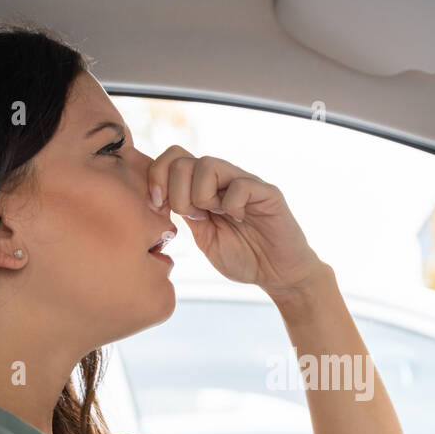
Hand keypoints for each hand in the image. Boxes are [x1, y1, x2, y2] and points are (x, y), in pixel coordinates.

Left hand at [147, 145, 322, 295]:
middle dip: (176, 193)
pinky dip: (232, 205)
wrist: (278, 274)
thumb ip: (186, 214)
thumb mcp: (204, 238)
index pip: (172, 159)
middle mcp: (223, 179)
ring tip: (216, 216)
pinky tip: (240, 219)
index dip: (156, 178)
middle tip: (193, 217)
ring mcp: (244, 182)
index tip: (157, 207)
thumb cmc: (243, 257)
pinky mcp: (266, 192)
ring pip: (207, 164)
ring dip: (200, 196)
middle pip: (181, 159)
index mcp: (204, 188)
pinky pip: (239, 185)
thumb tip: (159, 194)